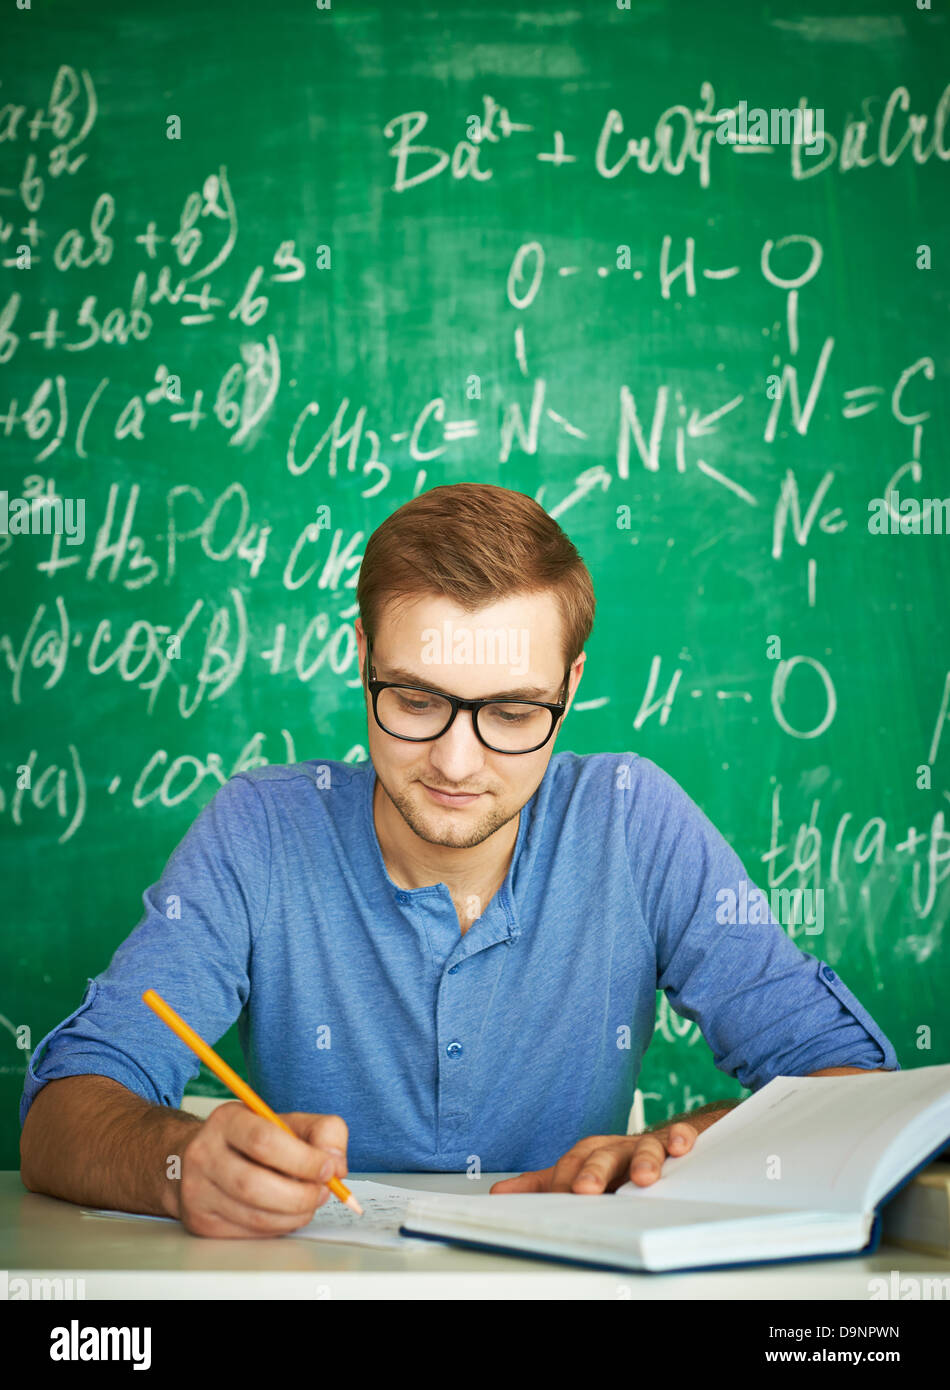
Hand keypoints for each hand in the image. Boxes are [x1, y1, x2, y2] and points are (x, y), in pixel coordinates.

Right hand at [176, 1104, 349, 1237]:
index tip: (329, 1169)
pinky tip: (286, 1213)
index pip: (263, 1141)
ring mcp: (198, 1191)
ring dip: (293, 1215)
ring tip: (310, 1203)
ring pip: (254, 1215)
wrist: (202, 1159)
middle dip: (300, 1195)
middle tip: (323, 1193)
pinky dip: (278, 1226)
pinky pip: (249, 1232)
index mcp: (227, 1120)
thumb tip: (336, 1164)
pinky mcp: (201, 1221)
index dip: (303, 1159)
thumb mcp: (286, 1121)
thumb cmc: (251, 1140)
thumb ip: (322, 1131)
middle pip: (254, 1184)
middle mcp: (204, 1154)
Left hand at [490, 1122, 705, 1194]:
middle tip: (585, 1190)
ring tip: (645, 1178)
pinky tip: (681, 1147)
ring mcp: (646, 1145)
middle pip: (602, 1155)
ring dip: (643, 1160)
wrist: (659, 1142)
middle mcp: (616, 1148)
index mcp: (590, 1154)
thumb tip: (498, 1195)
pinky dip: (680, 1138)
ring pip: (643, 1148)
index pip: (573, 1165)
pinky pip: (681, 1136)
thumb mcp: (578, 1172)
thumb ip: (541, 1184)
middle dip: (594, 1172)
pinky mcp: (676, 1142)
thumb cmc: (615, 1164)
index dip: (565, 1180)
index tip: (558, 1200)